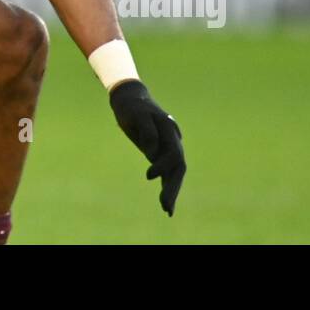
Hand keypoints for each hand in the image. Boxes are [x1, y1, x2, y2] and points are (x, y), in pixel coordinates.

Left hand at [109, 79, 185, 215]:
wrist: (130, 99)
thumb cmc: (132, 107)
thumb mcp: (136, 115)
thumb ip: (147, 131)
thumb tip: (152, 152)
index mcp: (169, 129)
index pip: (173, 154)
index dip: (163, 166)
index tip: (148, 176)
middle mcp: (173, 139)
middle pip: (178, 167)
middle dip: (173, 187)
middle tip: (166, 206)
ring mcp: (169, 146)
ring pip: (174, 172)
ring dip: (171, 190)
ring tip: (167, 210)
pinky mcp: (161, 152)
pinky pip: (167, 172)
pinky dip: (167, 186)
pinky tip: (165, 203)